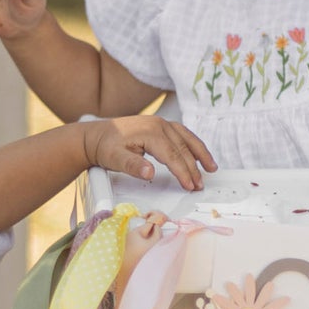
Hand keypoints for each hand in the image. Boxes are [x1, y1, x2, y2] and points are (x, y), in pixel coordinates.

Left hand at [84, 115, 215, 190]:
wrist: (96, 135)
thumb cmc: (105, 147)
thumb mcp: (114, 159)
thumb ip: (133, 165)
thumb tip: (150, 172)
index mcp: (150, 132)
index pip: (172, 155)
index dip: (183, 172)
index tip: (190, 186)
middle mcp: (159, 124)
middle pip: (182, 148)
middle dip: (193, 168)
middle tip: (199, 185)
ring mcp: (161, 123)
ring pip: (187, 138)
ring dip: (200, 153)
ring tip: (212, 168)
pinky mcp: (160, 125)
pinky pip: (182, 134)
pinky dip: (193, 145)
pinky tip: (199, 154)